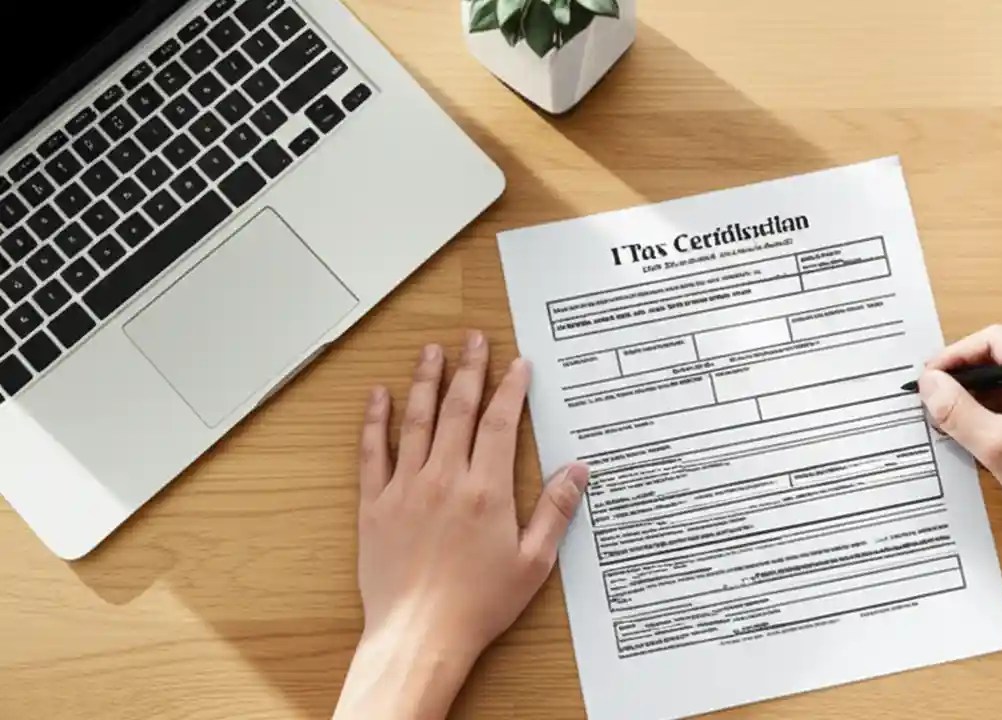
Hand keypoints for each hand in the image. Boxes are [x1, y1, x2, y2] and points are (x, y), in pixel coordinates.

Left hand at [335, 332, 589, 719]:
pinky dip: (375, 421)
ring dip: (425, 382)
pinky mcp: (375, 506)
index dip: (510, 388)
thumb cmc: (479, 603)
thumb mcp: (533, 561)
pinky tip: (379, 396)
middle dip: (469, 369)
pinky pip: (372, 453)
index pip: (499, 423)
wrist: (420, 636)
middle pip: (458, 410)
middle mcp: (444, 479)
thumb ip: (555, 510)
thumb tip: (577, 470)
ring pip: (416, 421)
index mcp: (486, 490)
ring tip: (432, 351)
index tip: (517, 364)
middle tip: (474, 339)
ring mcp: (405, 489)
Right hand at [916, 325, 1001, 540]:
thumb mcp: (998, 446)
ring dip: (979, 394)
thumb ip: (957, 411)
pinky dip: (998, 407)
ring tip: (950, 417)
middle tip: (933, 399)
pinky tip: (977, 428)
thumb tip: (927, 383)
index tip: (927, 380)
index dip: (955, 356)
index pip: (995, 341)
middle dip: (964, 376)